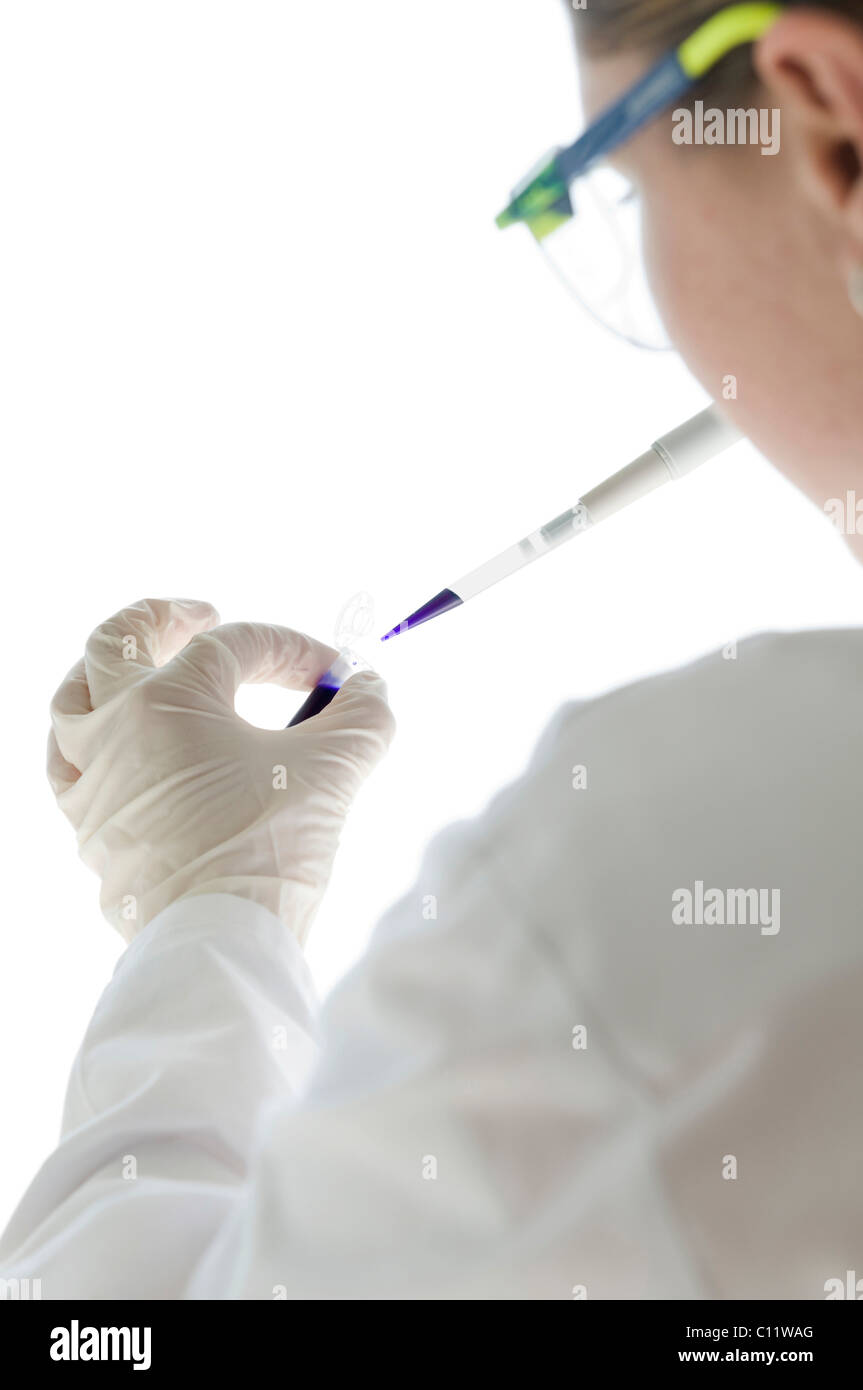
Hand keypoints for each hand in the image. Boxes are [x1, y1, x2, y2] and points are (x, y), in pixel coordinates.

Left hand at [47, 598, 394, 943]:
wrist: (219, 944)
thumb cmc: (268, 851)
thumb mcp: (331, 772)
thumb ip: (360, 718)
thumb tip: (370, 689)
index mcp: (167, 701)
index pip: (237, 646)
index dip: (296, 650)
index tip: (339, 678)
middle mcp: (114, 731)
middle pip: (119, 642)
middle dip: (164, 617)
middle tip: (202, 615)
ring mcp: (93, 783)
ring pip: (72, 702)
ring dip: (106, 675)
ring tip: (140, 670)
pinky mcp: (90, 831)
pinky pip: (70, 770)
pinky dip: (92, 746)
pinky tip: (120, 753)